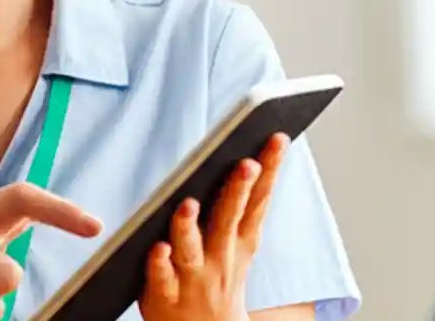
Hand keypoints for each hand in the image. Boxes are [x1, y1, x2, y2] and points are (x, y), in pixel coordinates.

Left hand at [138, 133, 290, 320]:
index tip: (277, 138)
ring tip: (188, 203)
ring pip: (191, 249)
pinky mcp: (164, 295)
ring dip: (189, 226)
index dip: (270, 170)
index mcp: (240, 242)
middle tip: (246, 163)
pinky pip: (161, 277)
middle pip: (229, 220)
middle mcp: (220, 258)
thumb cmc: (217, 280)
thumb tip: (248, 155)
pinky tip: (156, 246)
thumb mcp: (238, 246)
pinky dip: (159, 262)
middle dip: (239, 191)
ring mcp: (193, 278)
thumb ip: (239, 205)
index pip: (258, 200)